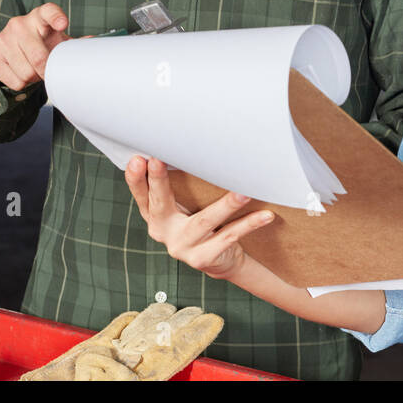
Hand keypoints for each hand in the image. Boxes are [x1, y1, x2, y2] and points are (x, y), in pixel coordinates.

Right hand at [0, 2, 86, 89]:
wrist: (6, 48)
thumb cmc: (37, 43)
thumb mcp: (55, 40)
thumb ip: (72, 42)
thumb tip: (95, 43)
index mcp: (38, 18)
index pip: (48, 12)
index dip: (56, 17)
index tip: (63, 24)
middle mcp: (19, 25)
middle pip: (39, 57)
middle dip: (46, 70)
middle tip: (46, 69)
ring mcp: (3, 40)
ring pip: (27, 73)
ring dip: (32, 78)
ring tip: (31, 68)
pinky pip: (14, 81)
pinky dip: (20, 83)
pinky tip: (18, 71)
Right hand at [125, 156, 274, 279]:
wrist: (223, 260)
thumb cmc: (204, 222)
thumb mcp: (187, 204)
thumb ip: (181, 184)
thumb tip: (192, 143)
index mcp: (156, 216)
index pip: (142, 195)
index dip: (136, 179)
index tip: (137, 159)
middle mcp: (164, 232)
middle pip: (161, 205)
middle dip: (158, 181)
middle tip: (157, 160)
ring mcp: (182, 248)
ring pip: (204, 221)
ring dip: (226, 205)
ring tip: (243, 192)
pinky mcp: (204, 258)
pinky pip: (230, 236)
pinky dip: (249, 224)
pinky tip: (266, 214)